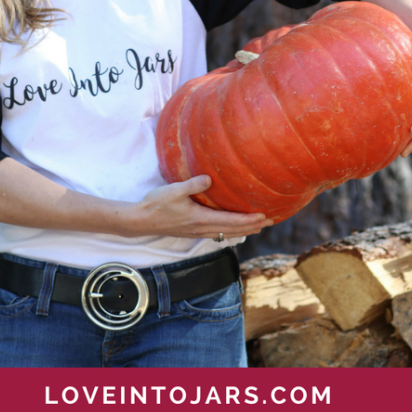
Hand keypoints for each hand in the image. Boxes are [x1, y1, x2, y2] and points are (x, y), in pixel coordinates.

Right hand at [130, 175, 273, 238]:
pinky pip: (217, 233)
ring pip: (226, 233)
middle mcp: (201, 228)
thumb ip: (192, 185)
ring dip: (243, 230)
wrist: (140, 220)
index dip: (248, 220)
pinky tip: (232, 229)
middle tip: (271, 222)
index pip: (230, 222)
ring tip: (258, 227)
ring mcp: (196, 231)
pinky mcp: (192, 231)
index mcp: (200, 219)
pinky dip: (230, 231)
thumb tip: (209, 179)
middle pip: (233, 230)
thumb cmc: (156, 204)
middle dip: (252, 226)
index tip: (265, 216)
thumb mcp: (173, 191)